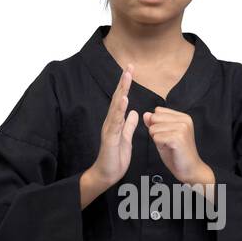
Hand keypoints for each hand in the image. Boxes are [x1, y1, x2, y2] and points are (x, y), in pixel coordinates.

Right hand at [80, 65, 138, 206]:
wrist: (107, 174)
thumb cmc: (115, 158)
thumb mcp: (126, 138)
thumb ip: (129, 125)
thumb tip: (134, 112)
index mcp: (116, 122)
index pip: (121, 100)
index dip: (125, 85)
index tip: (131, 70)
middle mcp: (111, 122)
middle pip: (117, 98)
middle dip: (123, 82)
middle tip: (129, 66)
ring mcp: (109, 129)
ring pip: (115, 107)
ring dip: (121, 91)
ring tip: (126, 78)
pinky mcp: (110, 138)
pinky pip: (115, 122)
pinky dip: (119, 110)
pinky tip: (124, 100)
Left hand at [143, 107, 214, 187]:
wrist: (190, 169)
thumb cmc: (177, 154)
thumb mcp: (163, 135)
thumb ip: (154, 123)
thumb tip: (146, 114)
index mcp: (182, 117)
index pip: (158, 111)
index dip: (157, 124)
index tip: (168, 135)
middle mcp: (184, 120)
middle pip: (154, 118)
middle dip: (156, 131)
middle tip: (168, 141)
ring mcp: (182, 128)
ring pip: (153, 128)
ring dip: (158, 140)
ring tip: (170, 146)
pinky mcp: (178, 137)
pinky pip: (156, 137)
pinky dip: (160, 145)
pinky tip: (170, 149)